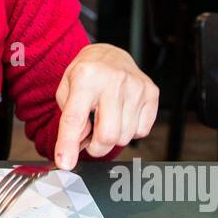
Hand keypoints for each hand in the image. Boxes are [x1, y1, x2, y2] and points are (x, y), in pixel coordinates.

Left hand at [52, 43, 158, 168]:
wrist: (110, 55)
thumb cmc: (86, 74)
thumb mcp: (66, 90)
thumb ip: (69, 119)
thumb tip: (78, 145)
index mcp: (86, 77)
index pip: (75, 119)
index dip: (68, 145)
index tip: (65, 163)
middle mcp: (113, 81)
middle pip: (108, 135)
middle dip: (96, 148)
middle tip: (90, 140)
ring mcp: (136, 87)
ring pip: (125, 137)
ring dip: (112, 137)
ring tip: (105, 120)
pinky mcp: (152, 93)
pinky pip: (141, 131)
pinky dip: (129, 130)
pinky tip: (121, 114)